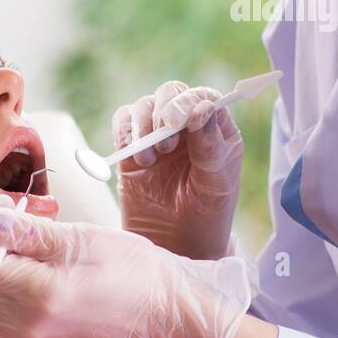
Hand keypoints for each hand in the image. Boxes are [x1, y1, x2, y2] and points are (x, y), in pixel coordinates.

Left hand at [0, 196, 254, 337]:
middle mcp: (29, 323)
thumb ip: (26, 232)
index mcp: (41, 294)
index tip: (8, 211)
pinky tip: (31, 274)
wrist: (157, 308)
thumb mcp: (81, 236)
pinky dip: (4, 290)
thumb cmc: (129, 267)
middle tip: (20, 225)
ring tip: (28, 250)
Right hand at [113, 80, 243, 259]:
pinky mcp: (132, 149)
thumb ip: (210, 148)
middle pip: (171, 93)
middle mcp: (186, 126)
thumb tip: (203, 109)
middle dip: (164, 108)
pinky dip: (123, 132)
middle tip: (163, 135)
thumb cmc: (206, 215)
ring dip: (142, 124)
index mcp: (216, 129)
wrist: (176, 244)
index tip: (180, 121)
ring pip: (144, 105)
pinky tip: (133, 158)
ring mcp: (158, 135)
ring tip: (149, 159)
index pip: (204, 98)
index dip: (190, 101)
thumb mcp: (215, 185)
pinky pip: (122, 124)